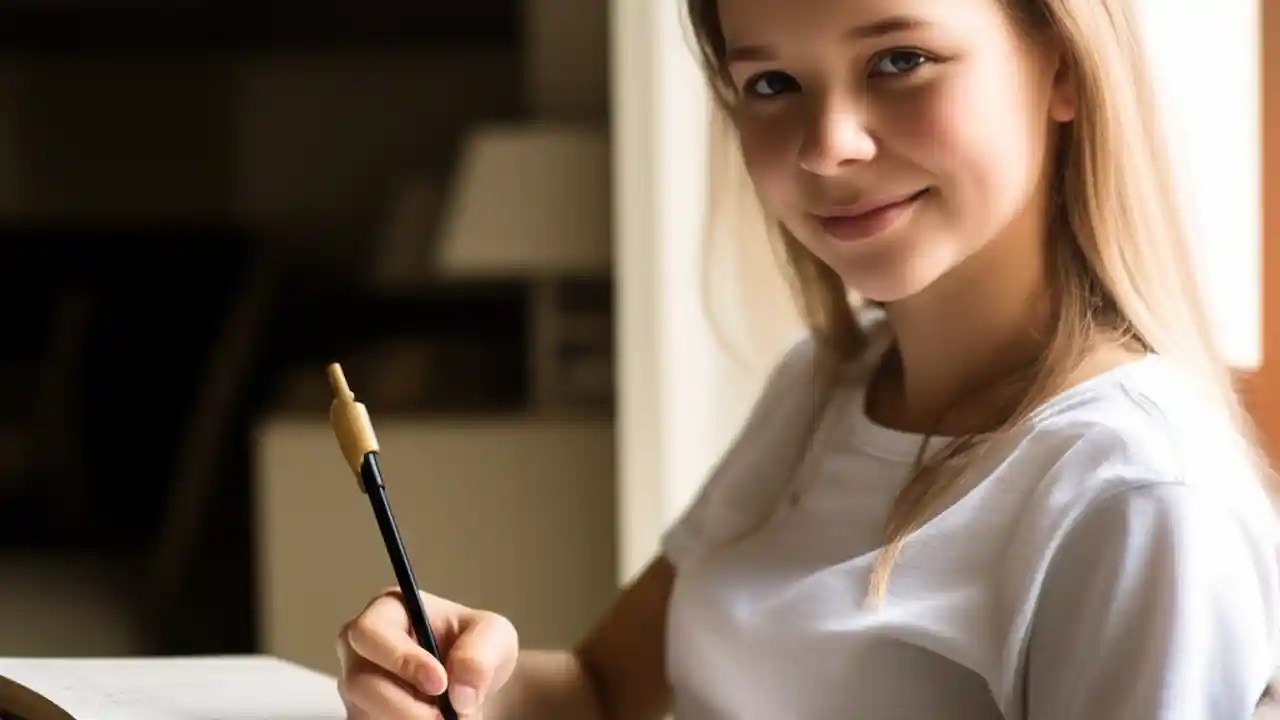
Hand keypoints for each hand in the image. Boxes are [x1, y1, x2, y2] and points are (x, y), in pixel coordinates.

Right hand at [336, 589, 518, 718]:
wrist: (476, 683)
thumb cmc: (477, 647)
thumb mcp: (493, 635)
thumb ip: (479, 654)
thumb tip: (460, 693)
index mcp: (387, 611)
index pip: (371, 632)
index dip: (400, 659)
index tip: (439, 683)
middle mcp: (362, 649)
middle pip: (358, 681)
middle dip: (404, 705)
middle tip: (444, 717)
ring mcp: (358, 687)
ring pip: (365, 712)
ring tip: (446, 717)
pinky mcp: (363, 715)